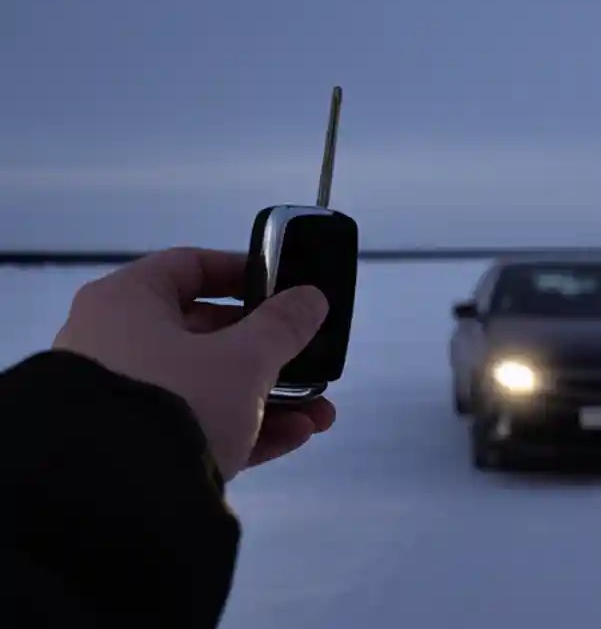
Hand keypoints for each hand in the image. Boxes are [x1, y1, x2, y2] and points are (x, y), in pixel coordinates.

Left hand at [51, 247, 337, 480]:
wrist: (118, 501)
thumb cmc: (180, 401)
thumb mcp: (245, 359)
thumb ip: (284, 326)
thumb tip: (311, 298)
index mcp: (126, 303)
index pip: (188, 266)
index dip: (241, 271)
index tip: (284, 286)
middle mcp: (113, 345)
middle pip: (206, 333)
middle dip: (271, 351)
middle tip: (312, 360)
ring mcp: (123, 400)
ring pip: (209, 386)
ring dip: (270, 397)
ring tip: (319, 413)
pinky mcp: (133, 448)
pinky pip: (197, 426)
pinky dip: (245, 428)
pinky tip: (295, 435)